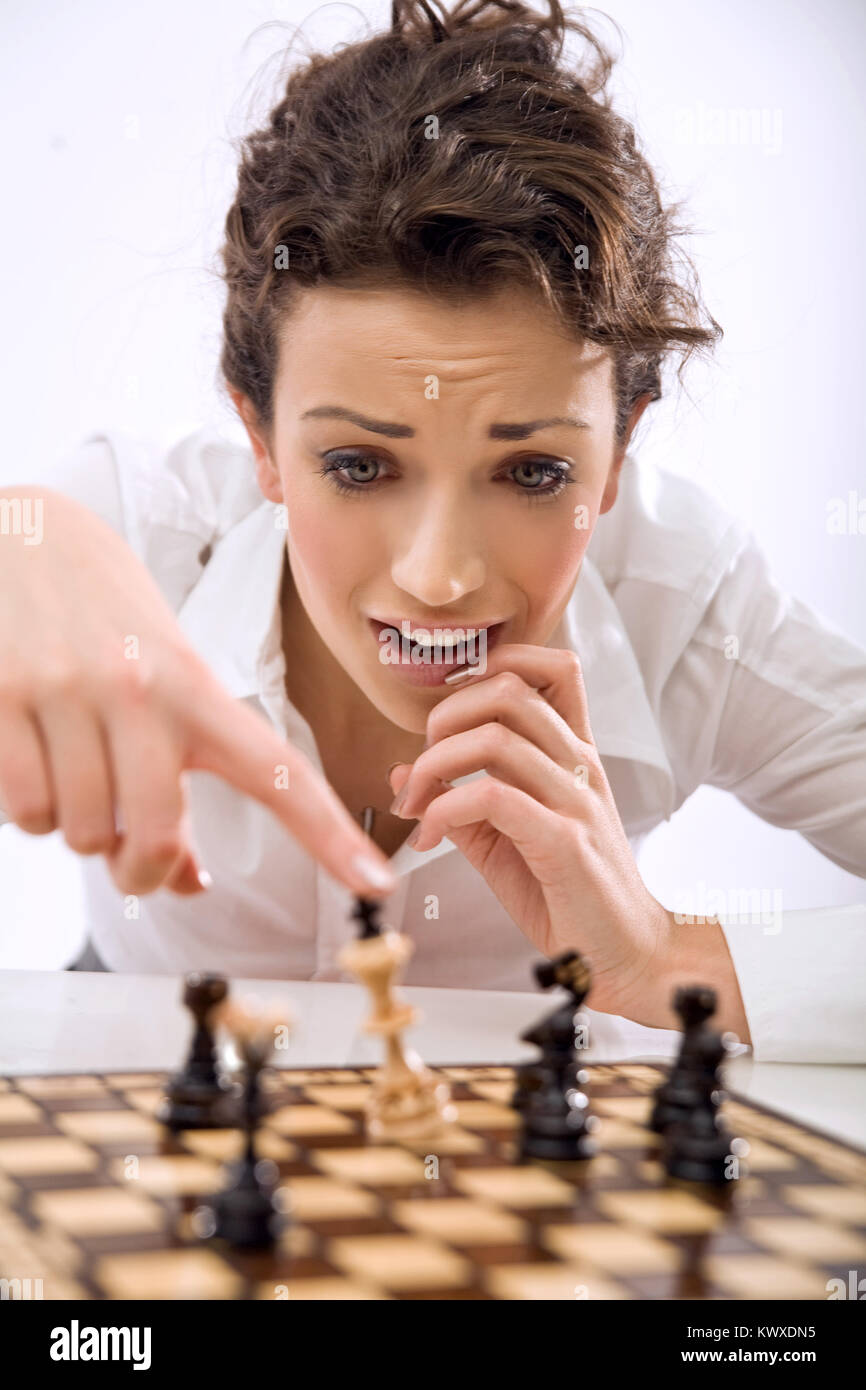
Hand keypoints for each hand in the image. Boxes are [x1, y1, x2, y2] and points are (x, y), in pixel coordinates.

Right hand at [0, 486, 395, 899]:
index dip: (330, 834)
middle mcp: (142, 691)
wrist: (24, 534)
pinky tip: (36, 761)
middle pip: (156, 838)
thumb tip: (185, 881)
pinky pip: (24, 812)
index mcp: (198, 689)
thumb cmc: (106, 622)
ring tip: (76, 772)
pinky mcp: (4, 698)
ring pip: (82, 833)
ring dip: (79, 828)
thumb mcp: (162, 684)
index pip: (278, 772)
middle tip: (131, 855)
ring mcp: (70, 694)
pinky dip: (30, 811)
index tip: (377, 881)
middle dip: (142, 869)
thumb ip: (179, 779)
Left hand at [387, 643, 671, 1017]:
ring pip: (494, 739)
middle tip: (422, 765)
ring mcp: (576, 800)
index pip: (554, 667)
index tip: (449, 711)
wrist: (623, 953)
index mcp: (573, 754)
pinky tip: (430, 836)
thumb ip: (461, 800)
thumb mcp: (506, 838)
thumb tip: (403, 771)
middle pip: (510, 690)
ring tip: (417, 805)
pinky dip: (444, 810)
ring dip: (434, 766)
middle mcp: (580, 765)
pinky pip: (492, 797)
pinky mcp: (564, 843)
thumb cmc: (568, 893)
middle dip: (444, 717)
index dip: (495, 664)